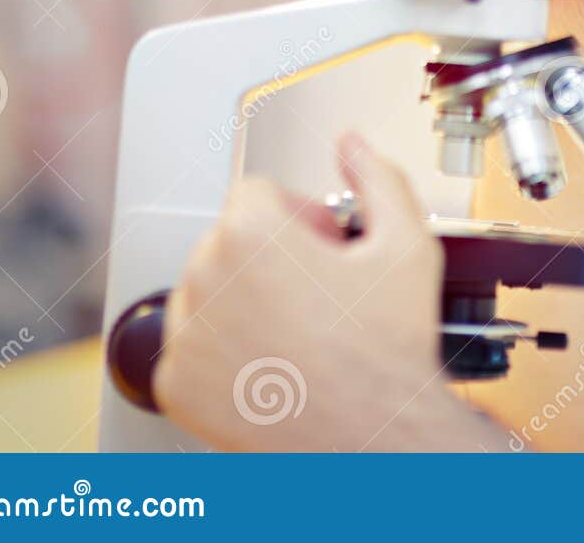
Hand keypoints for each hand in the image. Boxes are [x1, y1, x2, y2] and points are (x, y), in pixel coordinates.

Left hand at [155, 134, 495, 450]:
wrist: (372, 439)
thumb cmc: (386, 351)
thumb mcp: (407, 243)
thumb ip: (378, 176)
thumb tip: (353, 144)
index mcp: (250, 234)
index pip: (254, 191)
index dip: (298, 214)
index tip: (322, 246)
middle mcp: (204, 279)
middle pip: (227, 238)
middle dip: (269, 254)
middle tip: (319, 290)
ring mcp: (185, 336)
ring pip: (206, 290)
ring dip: (243, 299)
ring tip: (298, 328)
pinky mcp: (176, 384)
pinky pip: (191, 346)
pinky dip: (224, 352)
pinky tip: (273, 361)